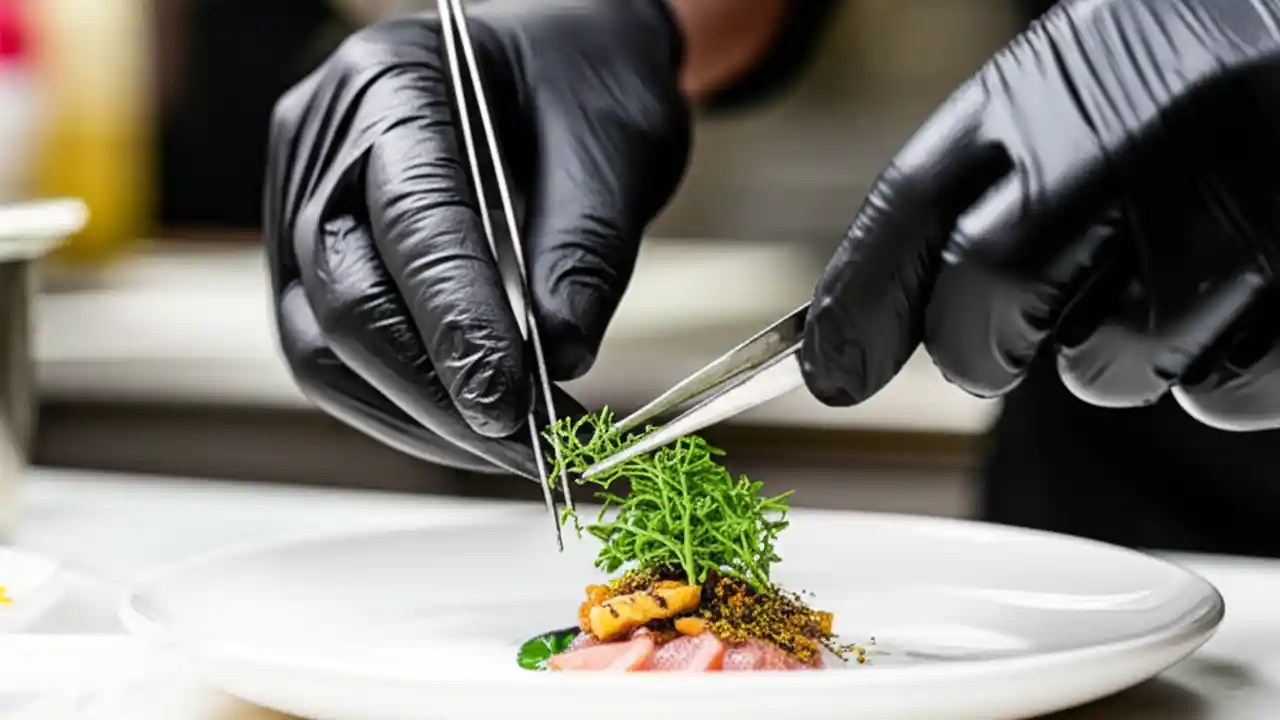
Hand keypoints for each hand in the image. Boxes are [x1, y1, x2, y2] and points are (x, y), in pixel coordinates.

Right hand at [264, 0, 689, 477]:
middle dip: (439, 394)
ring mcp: (302, 201)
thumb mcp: (614, 140)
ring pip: (322, 346)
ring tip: (516, 452)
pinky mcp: (313, 255)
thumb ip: (584, 245)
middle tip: (536, 451)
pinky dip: (403, 405)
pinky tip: (473, 427)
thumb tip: (561, 357)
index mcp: (394, 81)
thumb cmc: (582, 77)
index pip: (409, 222)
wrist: (550, 55)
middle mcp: (322, 141)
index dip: (456, 325)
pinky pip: (333, 352)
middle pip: (345, 298)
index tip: (514, 407)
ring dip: (419, 419)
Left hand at [802, 0, 1279, 430]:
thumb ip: (968, 191)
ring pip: (1112, 363)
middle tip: (994, 350)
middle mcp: (1137, 129)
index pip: (916, 201)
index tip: (834, 373)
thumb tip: (846, 349)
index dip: (862, 303)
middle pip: (995, 288)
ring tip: (1158, 283)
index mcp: (1056, 79)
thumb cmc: (1178, 82)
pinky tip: (1231, 303)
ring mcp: (1230, 205)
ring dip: (1109, 359)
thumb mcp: (1063, 90)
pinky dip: (1212, 377)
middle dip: (977, 348)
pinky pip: (1224, 392)